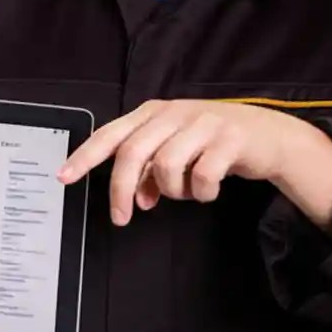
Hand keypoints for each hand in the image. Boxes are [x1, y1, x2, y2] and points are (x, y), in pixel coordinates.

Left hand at [57, 99, 331, 226]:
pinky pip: (202, 177)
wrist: (267, 135)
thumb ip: (150, 171)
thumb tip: (136, 199)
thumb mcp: (176, 151)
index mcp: (153, 113)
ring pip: (166, 166)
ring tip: (186, 191)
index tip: (64, 176)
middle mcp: (173, 113)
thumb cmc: (212, 142)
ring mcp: (202, 123)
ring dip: (172, 191)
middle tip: (121, 218)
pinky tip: (208, 190)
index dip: (85, 156)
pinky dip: (201, 193)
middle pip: (132, 153)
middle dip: (121, 190)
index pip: (110, 134)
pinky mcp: (229, 139)